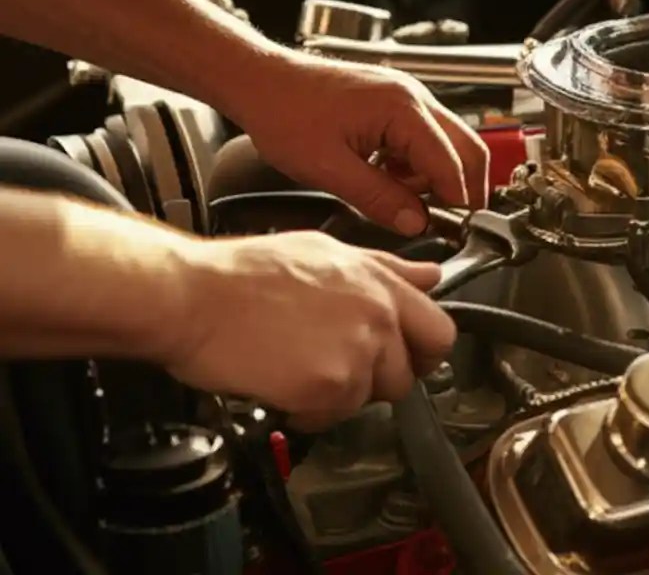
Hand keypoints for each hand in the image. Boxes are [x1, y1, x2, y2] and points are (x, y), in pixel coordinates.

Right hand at [163, 231, 455, 429]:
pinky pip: (334, 416)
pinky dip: (310, 412)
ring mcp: (356, 352)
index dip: (422, 351)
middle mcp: (376, 315)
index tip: (403, 358)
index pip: (438, 330)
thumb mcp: (325, 252)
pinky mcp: (328, 386)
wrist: (190, 295)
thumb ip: (385, 269)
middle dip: (383, 380)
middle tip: (344, 373)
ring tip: (299, 370)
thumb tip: (430, 276)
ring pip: (370, 398)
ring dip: (340, 395)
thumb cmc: (242, 274)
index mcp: (378, 282)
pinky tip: (282, 386)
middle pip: (409, 373)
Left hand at [228, 52, 489, 235]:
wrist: (260, 81)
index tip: (455, 231)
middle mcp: (414, 98)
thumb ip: (378, 198)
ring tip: (399, 198)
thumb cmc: (284, 112)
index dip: (456, 202)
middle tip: (451, 223)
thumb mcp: (327, 168)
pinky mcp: (396, 105)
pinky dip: (417, 167)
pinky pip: (426, 141)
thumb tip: (415, 223)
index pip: (451, 163)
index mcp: (402, 109)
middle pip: (468, 149)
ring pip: (449, 146)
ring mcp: (407, 99)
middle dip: (462, 190)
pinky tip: (387, 179)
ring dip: (435, 179)